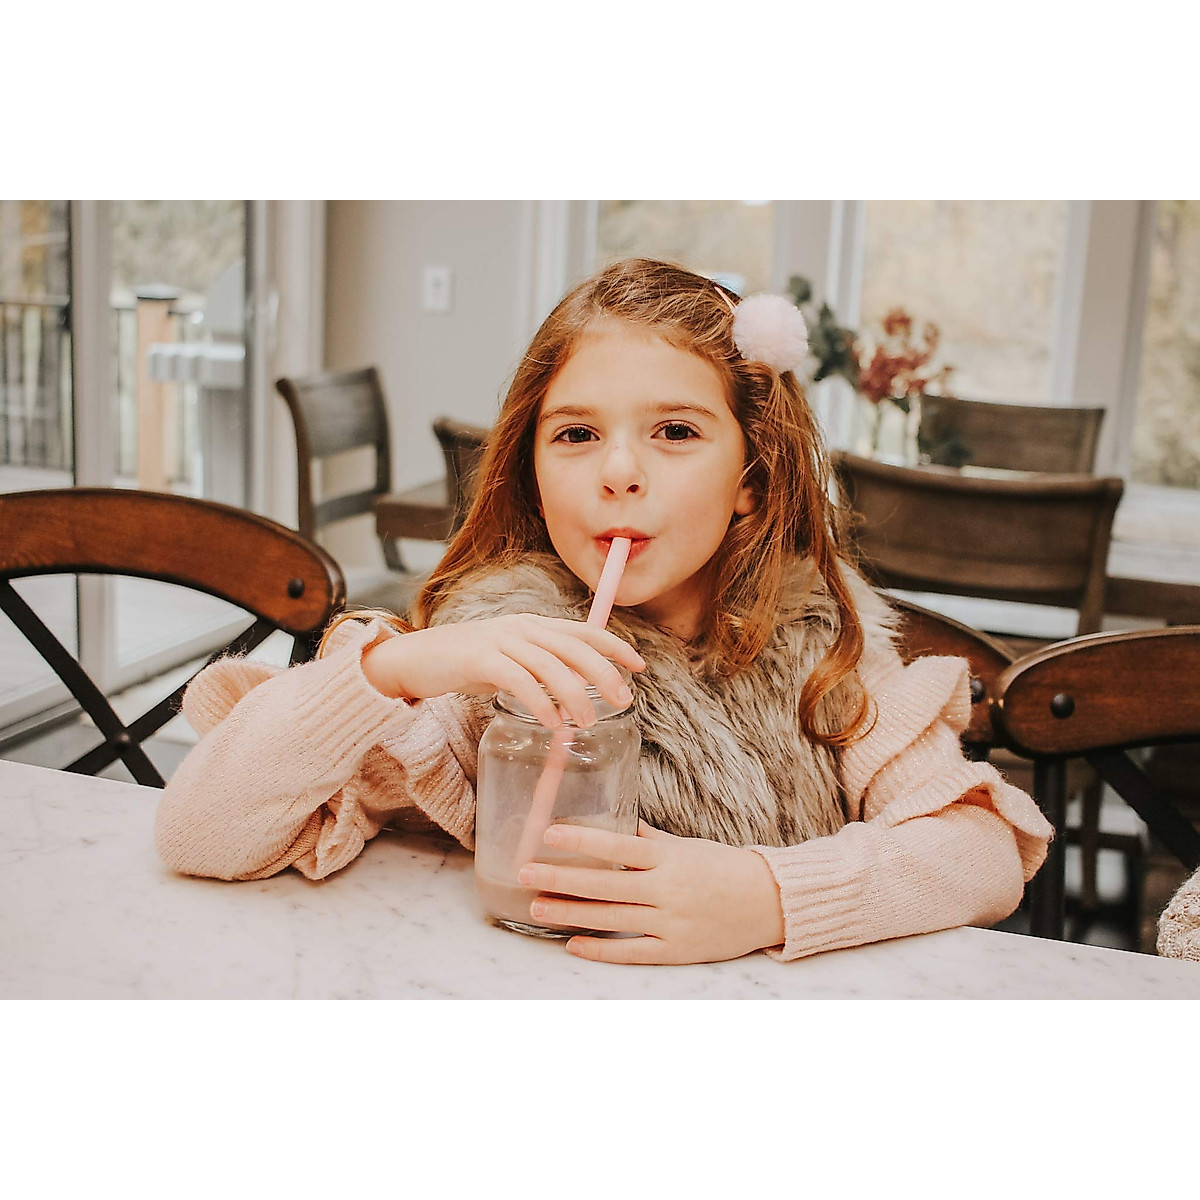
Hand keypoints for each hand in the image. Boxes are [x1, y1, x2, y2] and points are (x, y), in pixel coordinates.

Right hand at [361, 614, 644, 726]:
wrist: (413, 658)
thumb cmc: (464, 662)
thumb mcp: (510, 659)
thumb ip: (540, 668)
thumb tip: (575, 690)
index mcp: (533, 625)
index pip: (584, 630)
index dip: (615, 646)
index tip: (639, 665)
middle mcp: (521, 628)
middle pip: (574, 647)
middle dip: (605, 673)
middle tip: (625, 700)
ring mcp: (500, 641)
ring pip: (550, 665)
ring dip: (575, 695)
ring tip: (588, 721)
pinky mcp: (479, 660)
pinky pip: (518, 680)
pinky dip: (539, 702)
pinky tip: (551, 721)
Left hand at [518, 820, 785, 964]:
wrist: (769, 903)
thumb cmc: (725, 868)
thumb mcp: (689, 846)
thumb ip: (651, 839)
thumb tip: (617, 823)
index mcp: (669, 858)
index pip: (617, 847)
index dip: (581, 840)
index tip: (548, 834)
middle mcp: (667, 890)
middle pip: (605, 884)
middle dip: (561, 878)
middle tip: (524, 873)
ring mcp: (670, 923)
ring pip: (611, 918)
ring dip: (570, 913)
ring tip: (536, 908)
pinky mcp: (677, 951)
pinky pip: (631, 953)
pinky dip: (601, 950)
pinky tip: (573, 944)